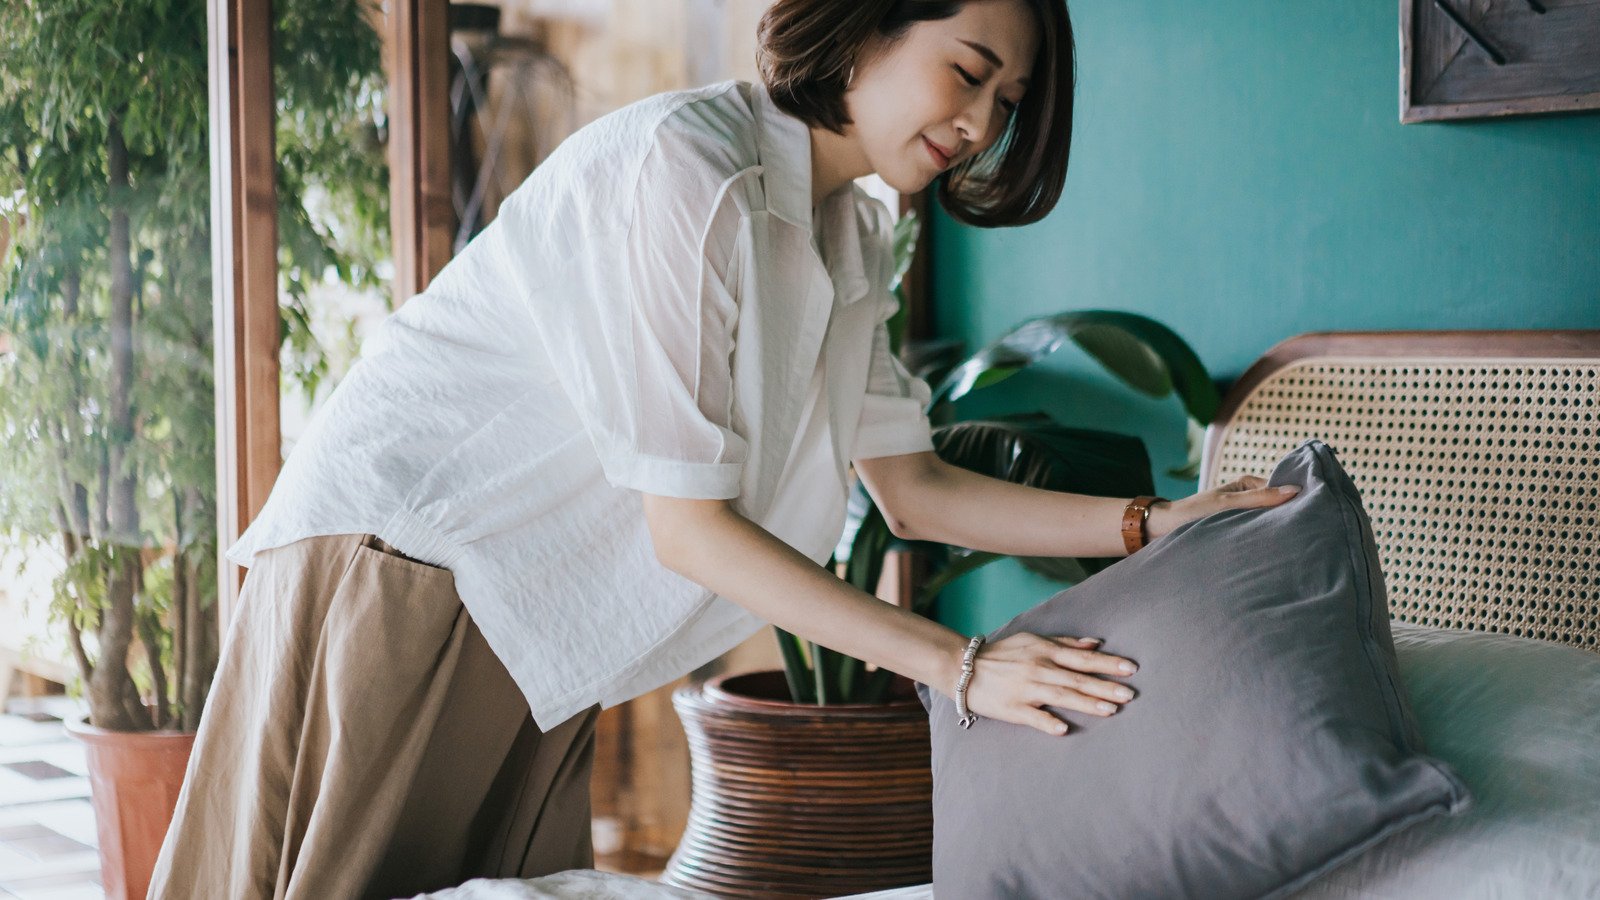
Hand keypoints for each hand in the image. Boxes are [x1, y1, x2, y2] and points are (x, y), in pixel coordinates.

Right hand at [958, 632, 1137, 735]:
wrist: (962, 667)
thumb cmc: (1003, 654)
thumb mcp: (1033, 640)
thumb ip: (1065, 643)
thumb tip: (1095, 643)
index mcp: (1045, 651)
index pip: (1083, 659)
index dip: (1108, 664)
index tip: (1131, 669)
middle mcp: (1039, 668)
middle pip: (1078, 678)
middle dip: (1106, 686)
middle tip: (1131, 694)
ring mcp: (1026, 689)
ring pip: (1061, 696)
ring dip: (1087, 703)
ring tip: (1111, 710)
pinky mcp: (1012, 708)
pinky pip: (1033, 716)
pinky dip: (1048, 722)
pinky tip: (1064, 729)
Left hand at [1147, 475, 1299, 539]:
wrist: (1165, 529)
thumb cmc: (1193, 512)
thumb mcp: (1229, 503)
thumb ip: (1260, 498)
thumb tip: (1295, 490)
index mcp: (1248, 485)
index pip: (1280, 490)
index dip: (1294, 500)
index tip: (1313, 510)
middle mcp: (1249, 499)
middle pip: (1277, 508)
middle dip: (1288, 517)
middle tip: (1308, 530)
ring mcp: (1244, 516)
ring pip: (1268, 523)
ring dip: (1276, 531)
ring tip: (1294, 542)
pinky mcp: (1238, 532)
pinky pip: (1257, 535)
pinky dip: (1264, 540)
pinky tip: (1274, 550)